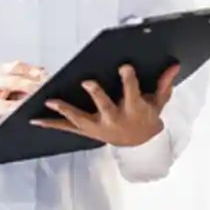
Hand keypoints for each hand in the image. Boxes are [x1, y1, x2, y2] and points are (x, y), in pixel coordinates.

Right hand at [0, 61, 46, 136]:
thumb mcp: (5, 93)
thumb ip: (22, 89)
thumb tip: (47, 86)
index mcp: (0, 72)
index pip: (20, 66)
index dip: (36, 70)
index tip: (52, 76)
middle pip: (15, 71)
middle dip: (33, 78)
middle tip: (48, 85)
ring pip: (6, 82)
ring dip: (23, 86)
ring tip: (37, 93)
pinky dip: (10, 106)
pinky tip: (19, 109)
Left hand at [30, 63, 179, 146]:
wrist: (139, 144)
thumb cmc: (147, 117)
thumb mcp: (158, 102)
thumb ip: (163, 83)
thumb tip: (174, 65)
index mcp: (133, 109)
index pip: (132, 92)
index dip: (128, 79)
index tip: (124, 66)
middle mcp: (114, 119)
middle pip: (105, 106)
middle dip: (96, 95)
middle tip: (87, 82)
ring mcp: (98, 127)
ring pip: (81, 118)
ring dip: (66, 110)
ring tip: (50, 102)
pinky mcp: (86, 131)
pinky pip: (67, 128)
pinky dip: (51, 123)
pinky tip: (35, 118)